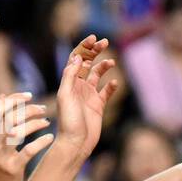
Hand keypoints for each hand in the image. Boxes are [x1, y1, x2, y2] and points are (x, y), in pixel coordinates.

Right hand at [0, 92, 51, 180]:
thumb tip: (2, 96)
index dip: (14, 99)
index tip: (29, 96)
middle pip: (8, 116)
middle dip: (28, 109)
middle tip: (43, 109)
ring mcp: (0, 155)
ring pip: (17, 131)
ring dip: (35, 123)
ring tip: (47, 122)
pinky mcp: (12, 168)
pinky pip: (28, 151)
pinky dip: (40, 142)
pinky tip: (50, 138)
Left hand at [55, 35, 117, 160]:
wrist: (76, 142)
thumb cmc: (68, 121)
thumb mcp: (66, 96)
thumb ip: (70, 76)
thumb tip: (77, 57)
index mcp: (69, 81)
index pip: (76, 58)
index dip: (84, 47)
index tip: (94, 38)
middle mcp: (78, 86)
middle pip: (87, 63)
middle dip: (95, 51)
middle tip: (105, 42)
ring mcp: (89, 95)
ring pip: (97, 75)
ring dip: (104, 66)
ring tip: (111, 62)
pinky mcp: (98, 105)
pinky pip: (106, 92)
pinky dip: (112, 85)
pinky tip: (115, 82)